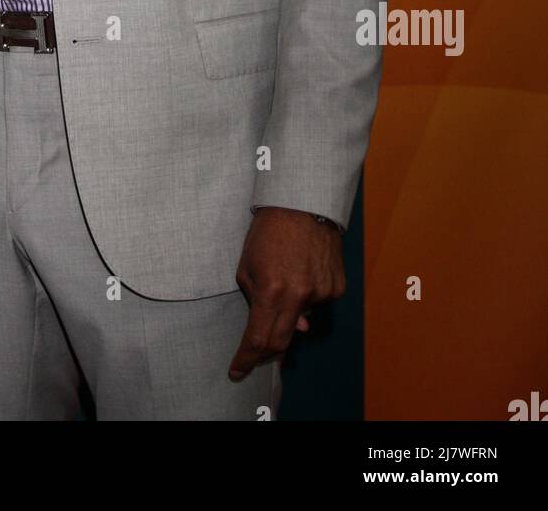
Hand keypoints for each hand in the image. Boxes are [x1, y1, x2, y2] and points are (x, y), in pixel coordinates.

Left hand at [228, 206, 344, 379]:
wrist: (303, 204)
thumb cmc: (267, 232)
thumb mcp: (248, 265)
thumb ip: (256, 300)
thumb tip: (290, 329)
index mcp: (272, 290)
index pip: (258, 339)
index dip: (246, 358)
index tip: (237, 371)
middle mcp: (299, 296)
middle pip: (282, 342)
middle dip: (265, 353)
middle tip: (254, 355)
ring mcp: (322, 293)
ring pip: (302, 321)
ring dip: (289, 314)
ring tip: (284, 281)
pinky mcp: (338, 288)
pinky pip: (318, 304)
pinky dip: (307, 299)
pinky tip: (302, 274)